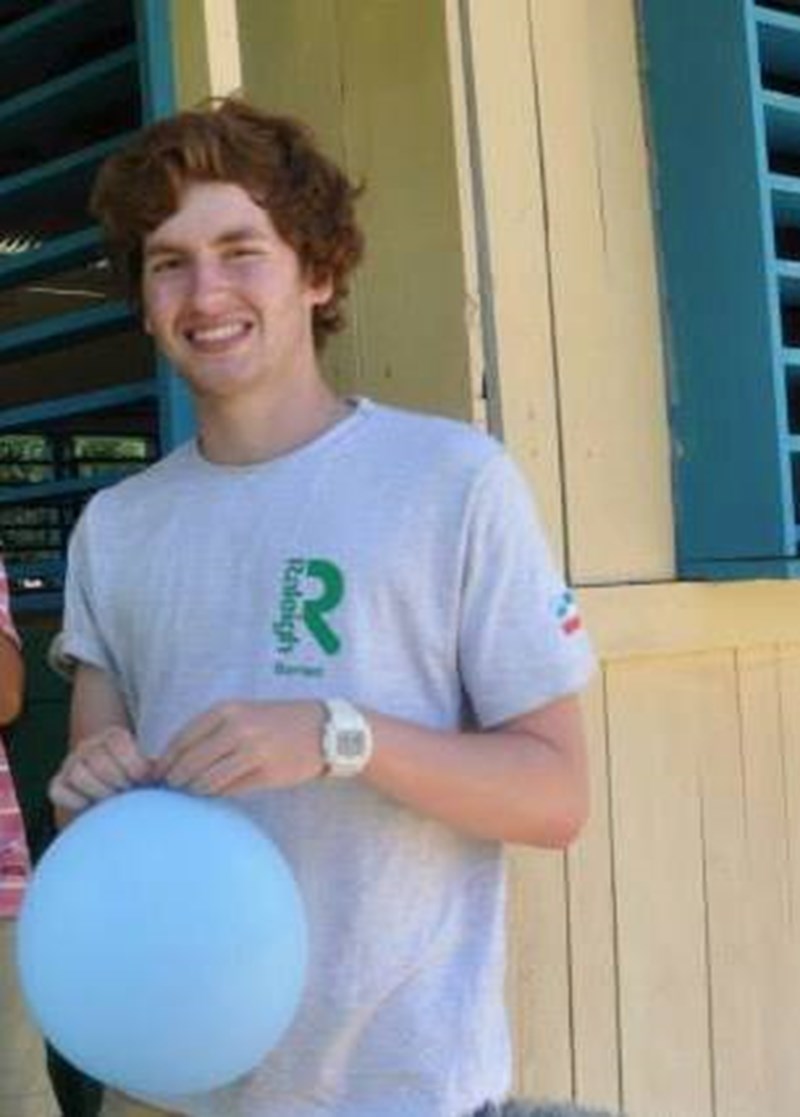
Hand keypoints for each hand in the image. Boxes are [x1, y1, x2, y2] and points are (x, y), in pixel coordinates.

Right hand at [49, 726, 154, 814]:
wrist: (114, 799)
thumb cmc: (138, 783)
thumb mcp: (149, 770)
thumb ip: (155, 768)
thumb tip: (161, 773)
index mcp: (113, 737)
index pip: (117, 740)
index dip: (132, 762)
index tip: (143, 779)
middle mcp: (89, 747)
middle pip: (98, 759)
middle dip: (117, 779)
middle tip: (128, 791)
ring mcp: (71, 765)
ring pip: (78, 774)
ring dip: (99, 791)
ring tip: (112, 801)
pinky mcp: (58, 785)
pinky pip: (59, 791)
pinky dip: (75, 801)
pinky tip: (91, 807)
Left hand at [154, 701, 325, 795]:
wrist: (323, 729)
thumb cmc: (278, 721)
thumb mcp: (244, 713)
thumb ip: (212, 731)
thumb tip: (174, 758)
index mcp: (226, 710)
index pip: (181, 739)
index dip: (166, 761)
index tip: (157, 775)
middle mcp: (236, 728)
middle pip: (189, 762)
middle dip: (174, 780)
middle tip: (168, 791)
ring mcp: (252, 751)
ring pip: (206, 780)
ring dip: (193, 791)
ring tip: (188, 796)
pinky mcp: (266, 773)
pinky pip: (229, 790)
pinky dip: (215, 795)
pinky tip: (212, 796)